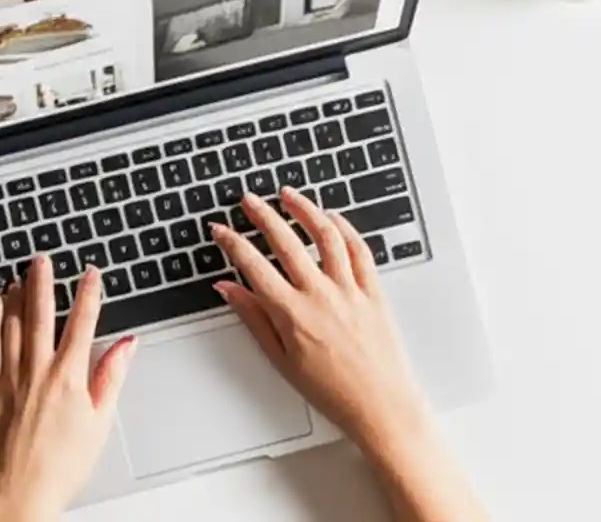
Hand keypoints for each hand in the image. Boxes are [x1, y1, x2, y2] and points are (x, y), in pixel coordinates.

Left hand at [0, 257, 136, 521]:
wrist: (17, 495)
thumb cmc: (59, 468)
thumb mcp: (99, 423)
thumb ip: (111, 377)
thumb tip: (126, 346)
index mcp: (69, 378)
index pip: (82, 323)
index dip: (89, 293)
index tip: (91, 273)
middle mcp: (38, 372)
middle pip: (42, 314)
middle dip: (45, 281)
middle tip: (44, 258)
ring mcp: (10, 377)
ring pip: (14, 323)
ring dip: (19, 294)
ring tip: (21, 272)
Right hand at [209, 189, 428, 451]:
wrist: (380, 406)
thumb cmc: (331, 390)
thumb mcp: (280, 359)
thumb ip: (253, 318)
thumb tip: (229, 289)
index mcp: (292, 314)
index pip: (253, 266)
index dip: (232, 243)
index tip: (220, 229)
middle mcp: (320, 295)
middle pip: (285, 242)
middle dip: (262, 215)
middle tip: (248, 200)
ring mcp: (349, 290)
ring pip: (325, 235)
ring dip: (304, 209)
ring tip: (288, 195)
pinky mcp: (373, 291)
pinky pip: (359, 250)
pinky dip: (344, 227)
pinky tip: (332, 217)